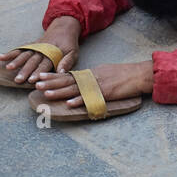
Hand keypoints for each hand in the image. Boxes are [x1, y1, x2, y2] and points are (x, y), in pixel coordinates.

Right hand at [0, 17, 80, 84]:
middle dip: (25, 70)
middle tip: (18, 79)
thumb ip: (67, 62)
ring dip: (16, 61)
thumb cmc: (69, 43)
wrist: (64, 26)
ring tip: (8, 68)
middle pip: (33, 61)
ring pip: (24, 54)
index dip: (38, 72)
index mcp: (53, 53)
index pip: (45, 64)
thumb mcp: (73, 52)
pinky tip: (0, 57)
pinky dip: (10, 53)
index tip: (32, 80)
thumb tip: (61, 72)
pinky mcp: (31, 45)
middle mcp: (42, 50)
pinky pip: (20, 48)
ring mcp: (35, 47)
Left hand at [36, 60, 153, 106]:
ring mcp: (98, 84)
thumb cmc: (124, 74)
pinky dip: (80, 100)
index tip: (41, 76)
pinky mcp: (106, 92)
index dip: (54, 76)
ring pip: (76, 88)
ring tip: (47, 94)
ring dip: (61, 92)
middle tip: (37, 84)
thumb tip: (80, 82)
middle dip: (52, 82)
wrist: (139, 74)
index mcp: (91, 73)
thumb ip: (92, 78)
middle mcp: (91, 77)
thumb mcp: (105, 72)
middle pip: (68, 80)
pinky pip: (91, 97)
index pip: (69, 75)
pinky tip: (70, 104)